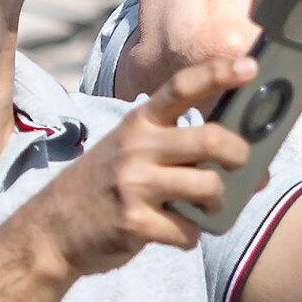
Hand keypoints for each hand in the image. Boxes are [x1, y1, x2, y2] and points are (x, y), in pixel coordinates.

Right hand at [7, 55, 253, 282]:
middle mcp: (137, 148)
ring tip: (207, 207)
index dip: (218, 74)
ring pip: (208, 187)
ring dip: (218, 202)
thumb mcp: (130, 153)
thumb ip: (179, 150)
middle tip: (243, 165)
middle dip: (240, 155)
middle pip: (210, 139)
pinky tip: (175, 232)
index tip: (250, 66)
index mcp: (139, 123)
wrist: (51, 230)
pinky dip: (190, 235)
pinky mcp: (135, 223)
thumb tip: (248, 164)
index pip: (181, 88)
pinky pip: (188, 230)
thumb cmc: (104, 187)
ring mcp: (134, 185)